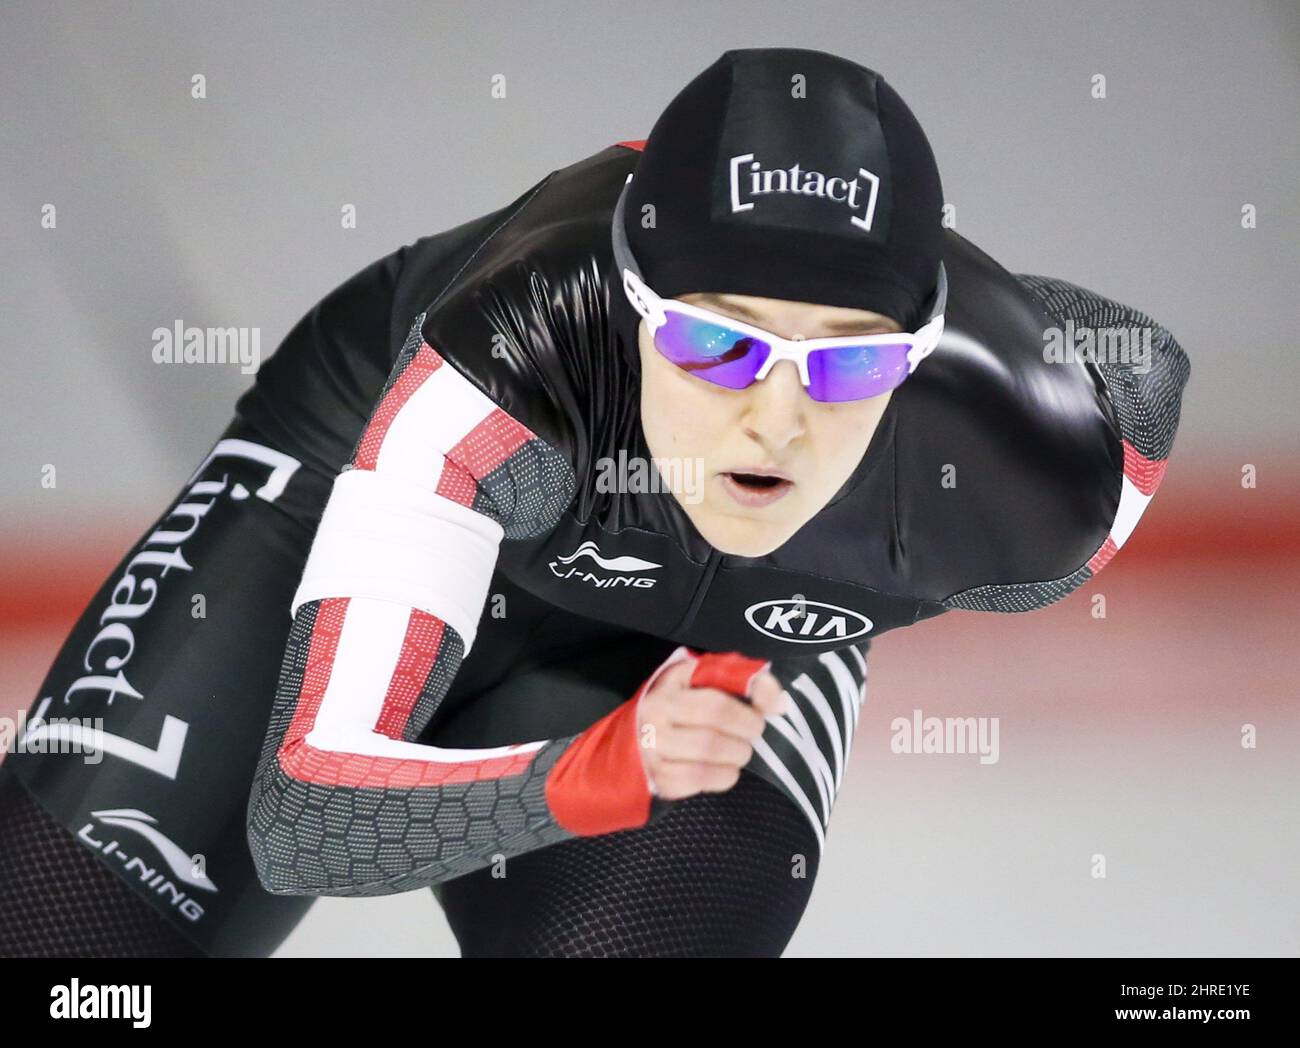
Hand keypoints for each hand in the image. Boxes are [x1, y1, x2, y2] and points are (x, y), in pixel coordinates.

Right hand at [635, 652, 790, 800]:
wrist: (637, 731)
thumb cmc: (678, 699)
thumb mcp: (701, 677)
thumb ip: (741, 678)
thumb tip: (778, 702)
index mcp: (667, 691)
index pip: (714, 707)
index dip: (745, 717)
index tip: (758, 721)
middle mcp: (653, 723)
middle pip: (711, 742)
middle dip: (741, 744)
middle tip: (749, 740)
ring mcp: (650, 754)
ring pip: (702, 766)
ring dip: (733, 763)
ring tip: (738, 755)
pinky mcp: (654, 779)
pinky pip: (693, 784)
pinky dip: (719, 779)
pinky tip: (723, 770)